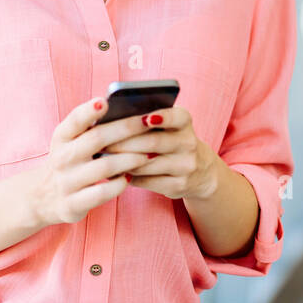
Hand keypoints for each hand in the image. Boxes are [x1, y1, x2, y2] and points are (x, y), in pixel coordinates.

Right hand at [26, 97, 152, 228]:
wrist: (43, 197)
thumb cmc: (70, 161)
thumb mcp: (71, 142)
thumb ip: (92, 128)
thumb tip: (130, 111)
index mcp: (61, 137)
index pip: (74, 120)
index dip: (88, 111)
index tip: (105, 101)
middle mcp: (61, 158)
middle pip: (97, 138)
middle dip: (126, 128)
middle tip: (149, 122)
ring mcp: (66, 182)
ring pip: (105, 166)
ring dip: (131, 158)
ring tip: (149, 153)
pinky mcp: (73, 204)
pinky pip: (103, 193)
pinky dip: (120, 184)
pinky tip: (130, 177)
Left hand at [101, 105, 219, 200]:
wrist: (200, 171)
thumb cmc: (171, 141)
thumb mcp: (169, 126)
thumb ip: (147, 119)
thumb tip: (111, 119)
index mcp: (185, 122)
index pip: (176, 116)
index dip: (161, 117)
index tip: (143, 118)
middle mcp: (189, 143)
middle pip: (154, 142)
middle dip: (125, 142)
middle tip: (102, 142)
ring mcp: (185, 166)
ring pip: (147, 164)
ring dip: (122, 161)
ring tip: (103, 157)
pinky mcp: (178, 185)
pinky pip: (147, 181)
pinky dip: (128, 176)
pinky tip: (115, 172)